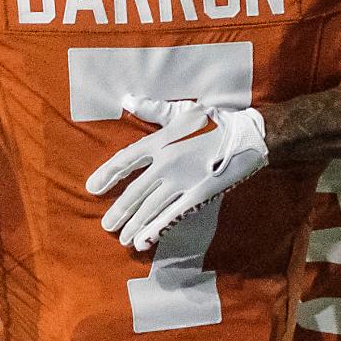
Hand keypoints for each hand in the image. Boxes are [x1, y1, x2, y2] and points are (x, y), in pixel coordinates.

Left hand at [86, 96, 268, 250]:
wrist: (248, 136)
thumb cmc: (215, 122)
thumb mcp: (182, 111)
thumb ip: (153, 109)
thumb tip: (128, 99)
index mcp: (160, 142)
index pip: (125, 160)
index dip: (106, 174)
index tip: (92, 187)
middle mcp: (166, 163)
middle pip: (135, 192)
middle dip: (119, 211)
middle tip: (106, 225)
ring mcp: (182, 181)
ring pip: (150, 208)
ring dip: (134, 225)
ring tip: (123, 238)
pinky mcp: (198, 195)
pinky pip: (172, 216)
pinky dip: (156, 229)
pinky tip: (145, 240)